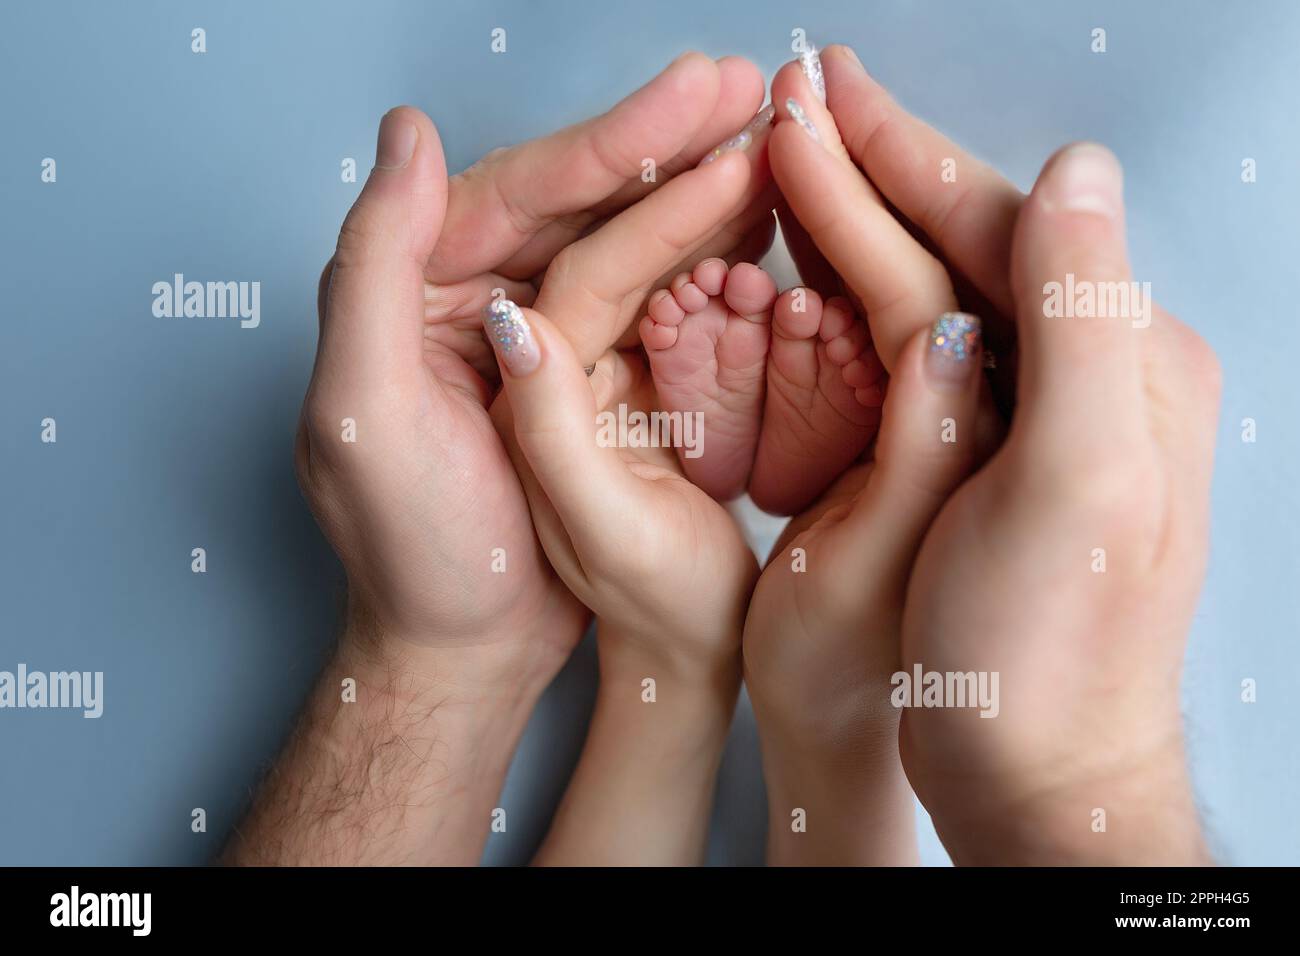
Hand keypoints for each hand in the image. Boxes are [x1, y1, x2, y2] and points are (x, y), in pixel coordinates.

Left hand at [298, 53, 766, 686]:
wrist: (467, 652)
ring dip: (695, 192)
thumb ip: (375, 266)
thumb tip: (407, 134)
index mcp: (419, 292)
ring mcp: (543, 339)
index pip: (521, 193)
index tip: (694, 95)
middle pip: (582, 204)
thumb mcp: (362, 411)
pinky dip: (703, 263)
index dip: (612, 140)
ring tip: (770, 145)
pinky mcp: (591, 380)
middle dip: (666, 146)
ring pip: (625, 244)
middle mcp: (480, 300)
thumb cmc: (409, 553)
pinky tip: (756, 227)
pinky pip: (651, 305)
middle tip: (749, 92)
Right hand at [768, 46, 1218, 863]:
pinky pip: (925, 346)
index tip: (819, 95)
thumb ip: (1083, 321)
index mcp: (1121, 367)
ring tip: (797, 157)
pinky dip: (865, 293)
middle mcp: (1092, 375)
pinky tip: (819, 268)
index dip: (902, 157)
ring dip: (864, 214)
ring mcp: (1043, 415)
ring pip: (942, 284)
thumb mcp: (1079, 487)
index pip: (1001, 227)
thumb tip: (1075, 168)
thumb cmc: (1049, 658)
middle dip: (879, 163)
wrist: (1034, 775)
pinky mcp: (996, 458)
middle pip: (971, 240)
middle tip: (801, 93)